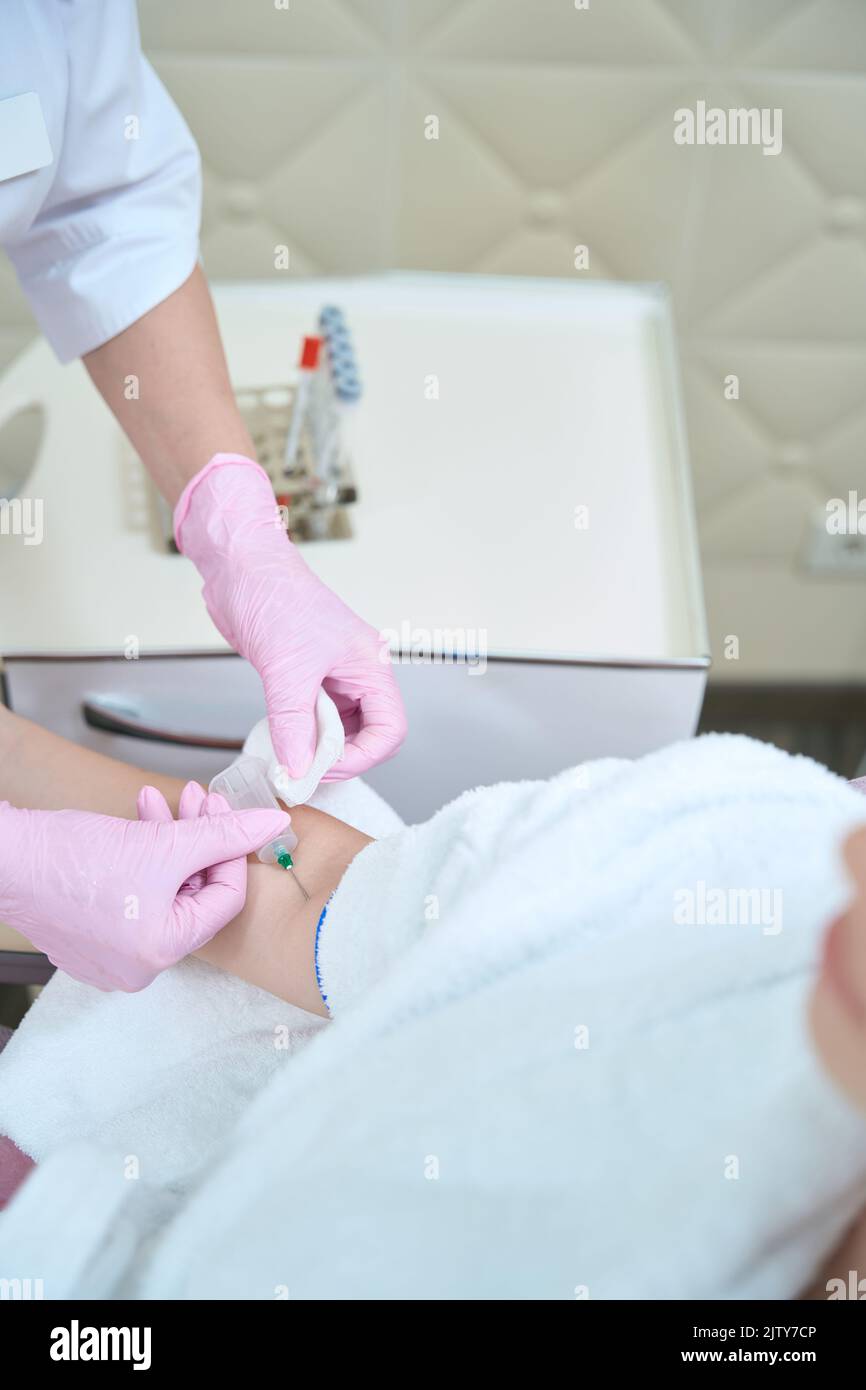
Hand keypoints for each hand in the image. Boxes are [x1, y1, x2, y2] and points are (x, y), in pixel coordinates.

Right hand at [0, 795, 289, 990]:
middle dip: (196, 841)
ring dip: (168, 843)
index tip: (225, 814)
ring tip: (156, 801)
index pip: (224, 901)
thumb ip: (226, 834)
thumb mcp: (164, 842)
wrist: (4, 856)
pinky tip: (136, 824)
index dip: (230, 852)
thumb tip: (272, 824)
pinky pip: (133, 900)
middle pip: (191, 896)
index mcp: (161, 953)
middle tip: (195, 798)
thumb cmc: (73, 858)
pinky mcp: (87, 940)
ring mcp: (109, 957)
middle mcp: (137, 968)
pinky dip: (141, 863)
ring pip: (162, 893)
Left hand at [174, 454, 406, 779]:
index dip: (362, 756)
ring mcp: (333, 679)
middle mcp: (357, 675)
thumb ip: (294, 724)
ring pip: (341, 732)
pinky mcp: (306, 681)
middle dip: (340, 758)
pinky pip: (314, 722)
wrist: (240, 568)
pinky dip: (300, 738)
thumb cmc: (274, 597)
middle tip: (303, 769)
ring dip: (318, 751)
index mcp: (369, 666)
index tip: (322, 767)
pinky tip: (282, 741)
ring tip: (290, 758)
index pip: (390, 729)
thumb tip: (298, 769)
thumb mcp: (286, 668)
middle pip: (369, 736)